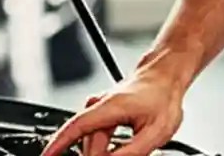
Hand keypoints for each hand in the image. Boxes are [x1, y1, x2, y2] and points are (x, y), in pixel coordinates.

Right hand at [40, 61, 187, 155]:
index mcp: (109, 107)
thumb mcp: (156, 132)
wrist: (166, 75)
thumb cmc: (164, 96)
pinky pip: (99, 136)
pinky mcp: (103, 113)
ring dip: (109, 153)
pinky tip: (122, 150)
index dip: (57, 146)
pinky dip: (108, 147)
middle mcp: (99, 106)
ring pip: (96, 143)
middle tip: (128, 152)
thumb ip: (131, 152)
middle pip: (89, 145)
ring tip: (135, 144)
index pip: (74, 129)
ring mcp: (100, 108)